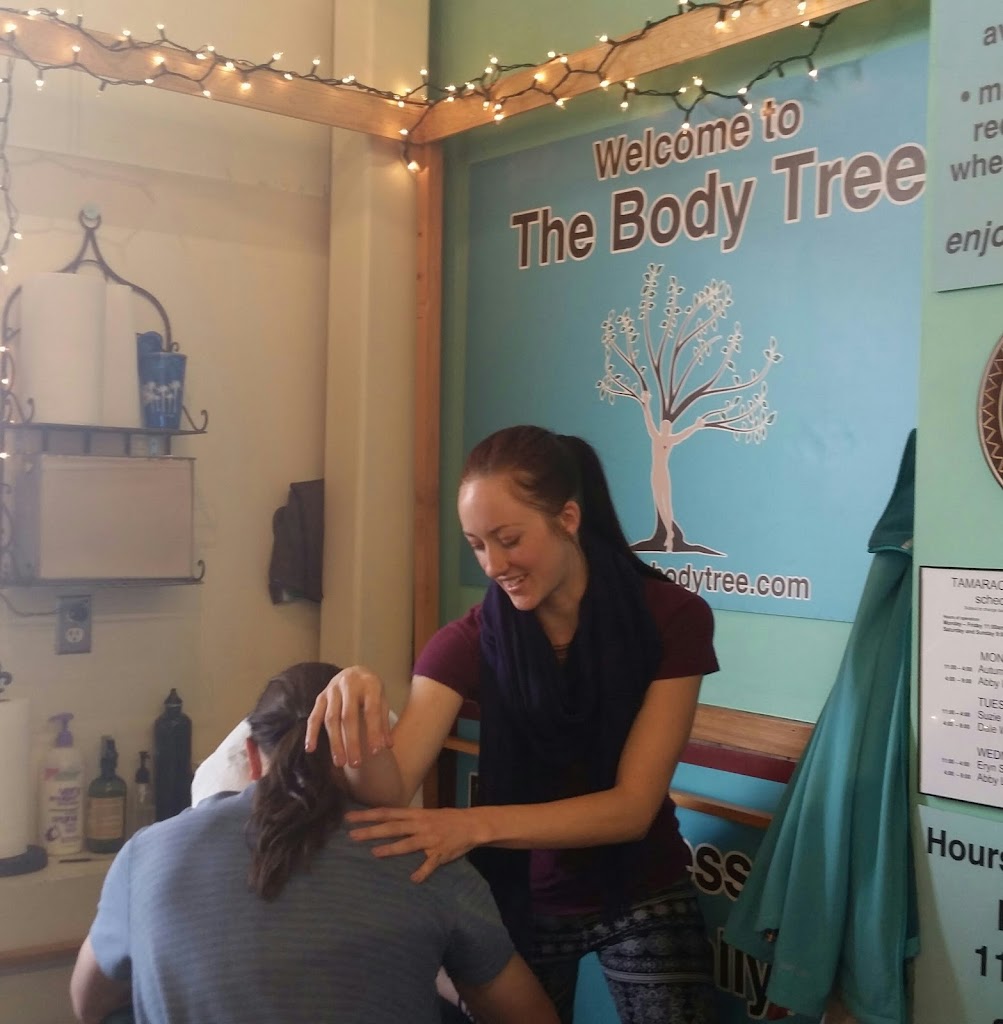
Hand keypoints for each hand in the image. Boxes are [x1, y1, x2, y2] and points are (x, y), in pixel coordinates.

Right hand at [304, 666, 392, 768]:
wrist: (354, 673)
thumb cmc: (371, 691)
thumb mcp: (382, 701)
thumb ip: (383, 722)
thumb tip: (387, 746)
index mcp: (369, 684)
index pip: (372, 710)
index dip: (374, 731)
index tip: (376, 752)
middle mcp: (349, 685)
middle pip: (349, 716)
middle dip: (352, 742)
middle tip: (356, 764)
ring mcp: (332, 690)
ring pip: (331, 718)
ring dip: (335, 742)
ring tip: (340, 763)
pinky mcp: (321, 696)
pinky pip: (314, 715)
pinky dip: (311, 733)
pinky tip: (310, 749)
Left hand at [345, 806, 479, 882]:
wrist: (472, 824)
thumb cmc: (447, 818)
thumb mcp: (426, 813)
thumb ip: (408, 818)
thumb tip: (387, 820)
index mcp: (416, 814)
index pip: (387, 813)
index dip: (368, 815)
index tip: (350, 818)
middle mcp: (420, 825)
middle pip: (392, 828)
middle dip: (372, 831)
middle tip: (352, 835)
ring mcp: (430, 839)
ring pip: (408, 844)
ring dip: (391, 849)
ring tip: (375, 853)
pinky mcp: (440, 853)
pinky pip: (430, 864)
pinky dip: (423, 871)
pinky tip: (414, 879)